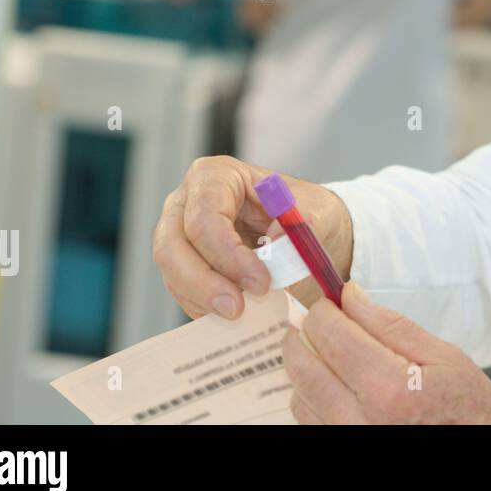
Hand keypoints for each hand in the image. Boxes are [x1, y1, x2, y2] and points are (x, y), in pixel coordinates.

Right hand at [152, 155, 353, 319]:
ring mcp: (178, 235)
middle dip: (203, 283)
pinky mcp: (182, 265)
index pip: (205, 217)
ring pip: (172, 273)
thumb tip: (278, 242)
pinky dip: (205, 307)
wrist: (307, 233)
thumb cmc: (307, 213)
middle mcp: (187, 203)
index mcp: (216, 176)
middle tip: (237, 309)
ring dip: (204, 299)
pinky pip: (181, 291)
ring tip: (242, 314)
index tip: (261, 283)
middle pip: (172, 247)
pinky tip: (236, 314)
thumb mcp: (319, 211)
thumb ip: (303, 223)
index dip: (227, 254)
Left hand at [284, 283, 490, 424]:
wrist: (476, 442)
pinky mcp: (342, 447)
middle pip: (305, 368)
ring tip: (326, 351)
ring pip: (300, 397)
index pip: (332, 337)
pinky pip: (309, 420)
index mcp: (389, 389)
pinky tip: (332, 382)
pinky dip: (312, 395)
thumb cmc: (465, 403)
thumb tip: (350, 297)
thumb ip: (390, 325)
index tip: (329, 302)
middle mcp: (360, 421)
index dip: (323, 311)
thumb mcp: (441, 354)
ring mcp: (348, 439)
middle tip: (316, 320)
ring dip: (305, 367)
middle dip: (303, 335)